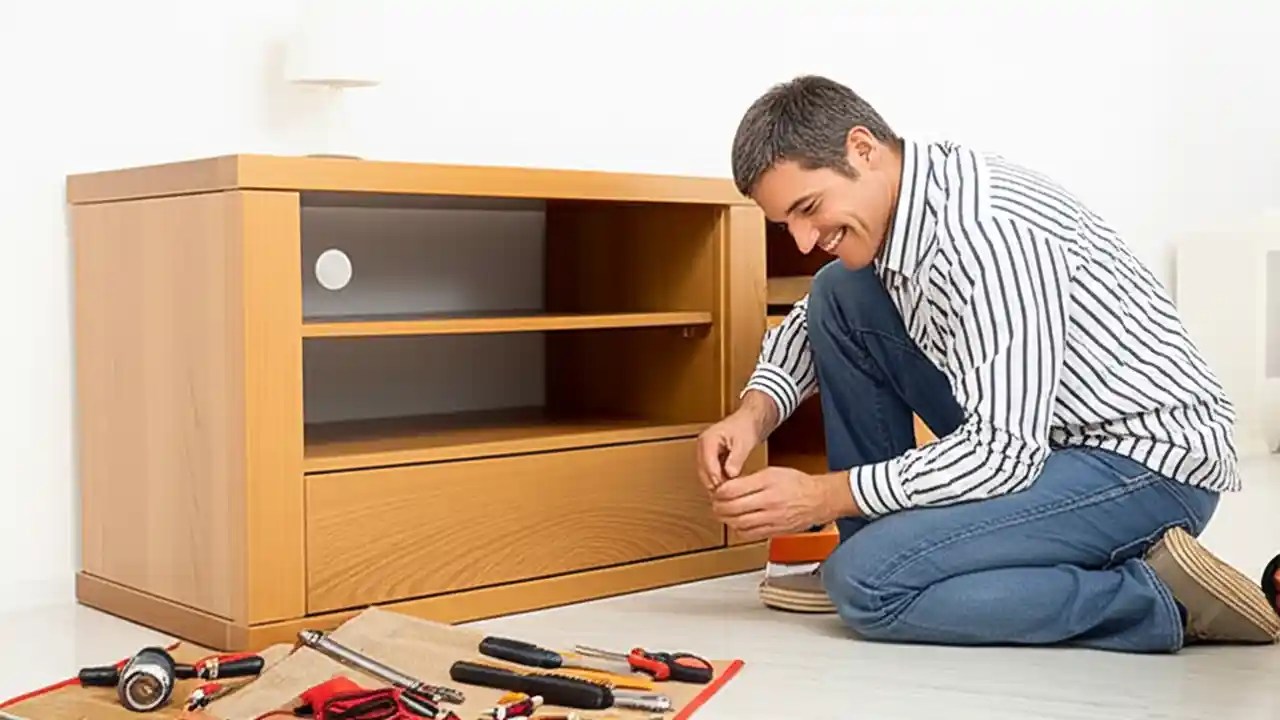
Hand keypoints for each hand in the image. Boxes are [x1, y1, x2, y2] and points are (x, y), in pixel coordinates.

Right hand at [695, 392, 776, 491]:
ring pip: (705, 473)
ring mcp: (704, 451)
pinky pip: (710, 471)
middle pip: (703, 471)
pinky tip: (727, 487)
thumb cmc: (746, 427)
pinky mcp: (709, 456)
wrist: (749, 420)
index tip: (725, 490)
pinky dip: (717, 479)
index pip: (707, 464)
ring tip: (728, 494)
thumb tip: (730, 474)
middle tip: (726, 497)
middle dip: (714, 484)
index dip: (716, 478)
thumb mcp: (743, 443)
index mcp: (708, 439)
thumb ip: (736, 459)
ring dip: (715, 483)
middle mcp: (702, 445)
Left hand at [711, 468, 858, 541]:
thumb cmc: (798, 484)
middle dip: (718, 506)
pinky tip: (737, 524)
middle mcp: (770, 502)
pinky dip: (738, 530)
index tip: (717, 490)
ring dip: (726, 519)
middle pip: (732, 508)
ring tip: (723, 514)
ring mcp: (772, 519)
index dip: (719, 491)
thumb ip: (750, 480)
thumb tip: (729, 486)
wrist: (820, 499)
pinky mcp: (775, 531)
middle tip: (715, 503)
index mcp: (768, 483)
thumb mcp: (772, 472)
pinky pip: (750, 534)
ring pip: (738, 524)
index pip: (732, 490)